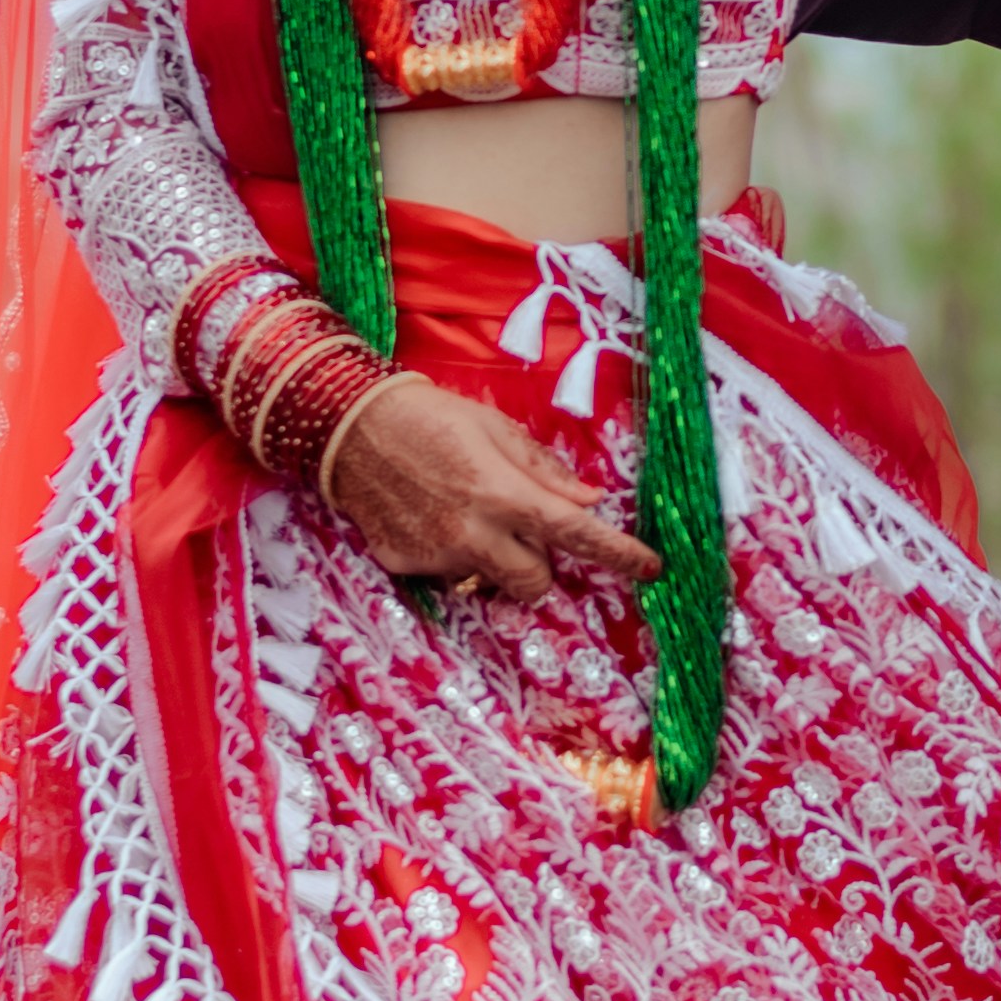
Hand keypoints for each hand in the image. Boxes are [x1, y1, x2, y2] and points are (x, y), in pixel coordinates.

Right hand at [331, 379, 658, 604]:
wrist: (350, 428)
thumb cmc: (431, 418)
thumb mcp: (496, 430)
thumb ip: (544, 471)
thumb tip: (589, 499)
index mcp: (503, 493)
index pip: (576, 533)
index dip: (618, 553)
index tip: (650, 566)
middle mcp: (473, 533)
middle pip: (535, 583)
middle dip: (542, 565)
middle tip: (525, 532)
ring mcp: (438, 555)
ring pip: (490, 582)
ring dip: (495, 559)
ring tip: (467, 514)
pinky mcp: (406, 565)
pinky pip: (449, 575)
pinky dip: (453, 554)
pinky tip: (431, 517)